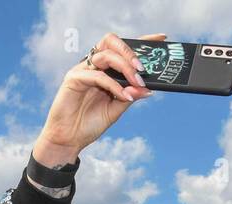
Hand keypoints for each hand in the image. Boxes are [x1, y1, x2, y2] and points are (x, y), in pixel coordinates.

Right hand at [32, 32, 159, 165]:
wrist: (69, 138)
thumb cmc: (90, 123)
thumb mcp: (117, 109)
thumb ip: (131, 97)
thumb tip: (148, 89)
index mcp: (105, 69)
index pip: (123, 48)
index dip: (142, 41)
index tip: (161, 38)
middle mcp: (93, 65)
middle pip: (111, 42)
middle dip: (130, 52)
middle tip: (143, 67)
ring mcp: (83, 70)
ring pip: (105, 55)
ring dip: (125, 67)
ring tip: (138, 82)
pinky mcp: (74, 78)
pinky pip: (98, 76)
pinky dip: (114, 85)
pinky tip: (123, 96)